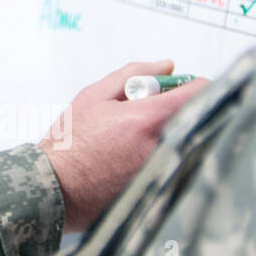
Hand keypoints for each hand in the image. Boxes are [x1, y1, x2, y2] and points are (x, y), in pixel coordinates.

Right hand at [38, 59, 207, 232]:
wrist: (58, 188)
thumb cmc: (70, 143)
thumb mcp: (93, 96)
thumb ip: (133, 74)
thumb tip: (166, 66)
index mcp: (147, 119)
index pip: (198, 93)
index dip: (192, 84)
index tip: (181, 86)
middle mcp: (164, 146)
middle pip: (196, 117)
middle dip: (179, 108)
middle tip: (151, 110)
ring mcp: (166, 170)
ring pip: (188, 140)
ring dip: (173, 130)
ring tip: (137, 137)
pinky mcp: (164, 187)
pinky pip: (178, 161)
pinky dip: (165, 152)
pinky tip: (135, 156)